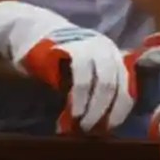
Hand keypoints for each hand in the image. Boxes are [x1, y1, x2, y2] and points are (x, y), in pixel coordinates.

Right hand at [0, 0, 132, 132]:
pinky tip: (75, 112)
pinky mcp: (74, 47)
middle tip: (94, 129)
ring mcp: (93, 46)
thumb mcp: (83, 71)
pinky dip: (81, 98)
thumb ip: (93, 89)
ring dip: (95, 108)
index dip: (121, 109)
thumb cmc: (57, 57)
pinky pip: (84, 77)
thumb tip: (99, 122)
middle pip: (118, 85)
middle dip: (107, 111)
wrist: (31, 30)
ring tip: (83, 125)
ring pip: (105, 82)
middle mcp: (108, 49)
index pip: (127, 85)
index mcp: (113, 55)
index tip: (110, 128)